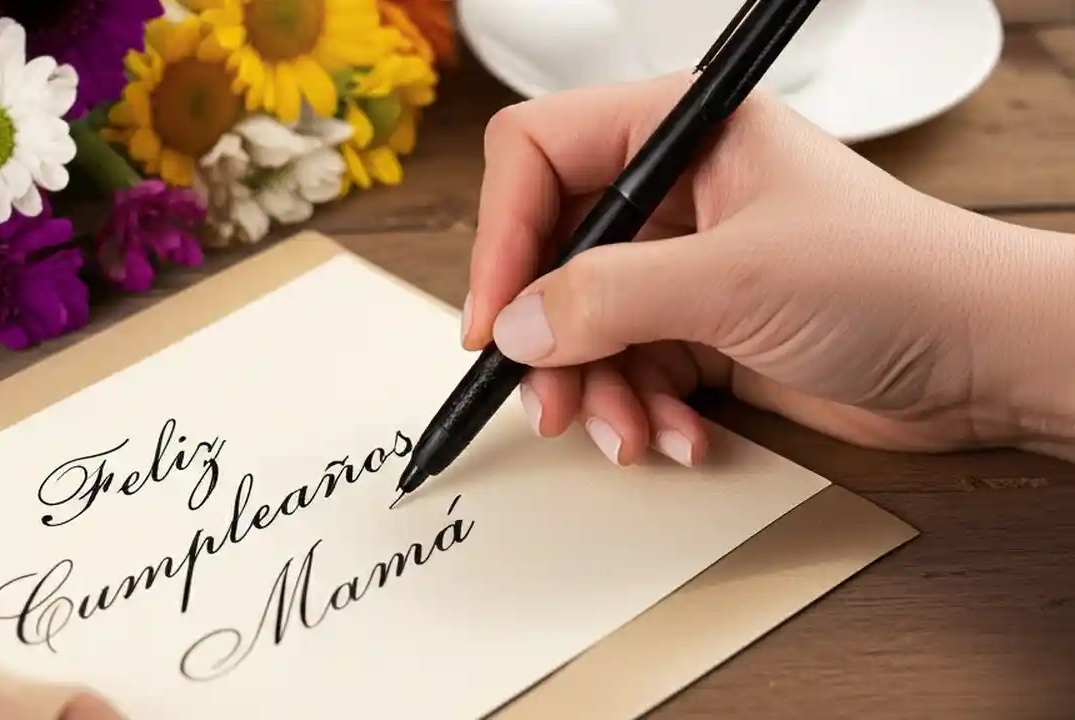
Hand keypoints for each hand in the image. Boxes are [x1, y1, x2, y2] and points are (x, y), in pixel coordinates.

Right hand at [465, 73, 1074, 465]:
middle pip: (552, 253)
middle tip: (548, 400)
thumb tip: (514, 324)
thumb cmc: (896, 280)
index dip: (502, 237)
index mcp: (680, 133)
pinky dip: (641, 411)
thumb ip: (608, 299)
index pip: (540, 156)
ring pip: (584, 325)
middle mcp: (674, 193)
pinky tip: (680, 436)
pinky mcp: (701, 330)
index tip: (493, 319)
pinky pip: (629, 370)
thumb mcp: (734, 280)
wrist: (983, 360)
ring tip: (628, 434)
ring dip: (596, 391)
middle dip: (549, 337)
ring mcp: (685, 265)